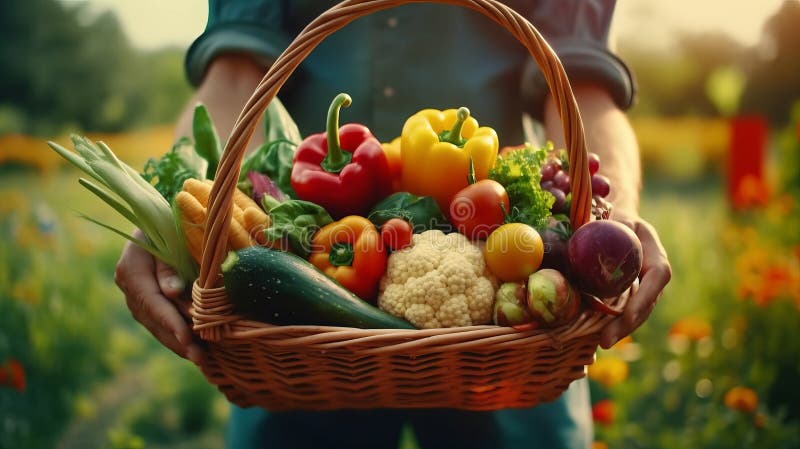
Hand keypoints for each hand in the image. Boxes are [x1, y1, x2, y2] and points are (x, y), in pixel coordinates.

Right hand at [114, 229, 204, 364]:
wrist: (161, 217)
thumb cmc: (170, 222)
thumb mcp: (170, 236)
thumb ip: (169, 265)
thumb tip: (173, 292)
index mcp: (131, 268)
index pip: (151, 301)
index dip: (169, 322)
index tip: (187, 339)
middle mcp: (129, 285)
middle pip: (153, 319)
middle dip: (177, 340)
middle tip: (200, 357)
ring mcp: (136, 296)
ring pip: (156, 326)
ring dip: (178, 343)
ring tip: (202, 359)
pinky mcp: (147, 302)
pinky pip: (161, 323)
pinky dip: (178, 336)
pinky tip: (197, 350)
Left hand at [599, 211, 671, 348]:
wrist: (611, 217)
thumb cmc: (605, 215)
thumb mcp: (602, 214)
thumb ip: (592, 227)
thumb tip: (565, 240)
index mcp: (651, 246)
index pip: (658, 274)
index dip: (645, 296)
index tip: (629, 314)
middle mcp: (652, 268)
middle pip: (648, 300)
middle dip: (629, 323)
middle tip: (606, 340)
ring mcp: (643, 282)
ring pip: (638, 310)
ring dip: (621, 328)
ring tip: (603, 342)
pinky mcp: (630, 292)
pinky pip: (625, 309)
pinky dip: (613, 322)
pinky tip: (597, 335)